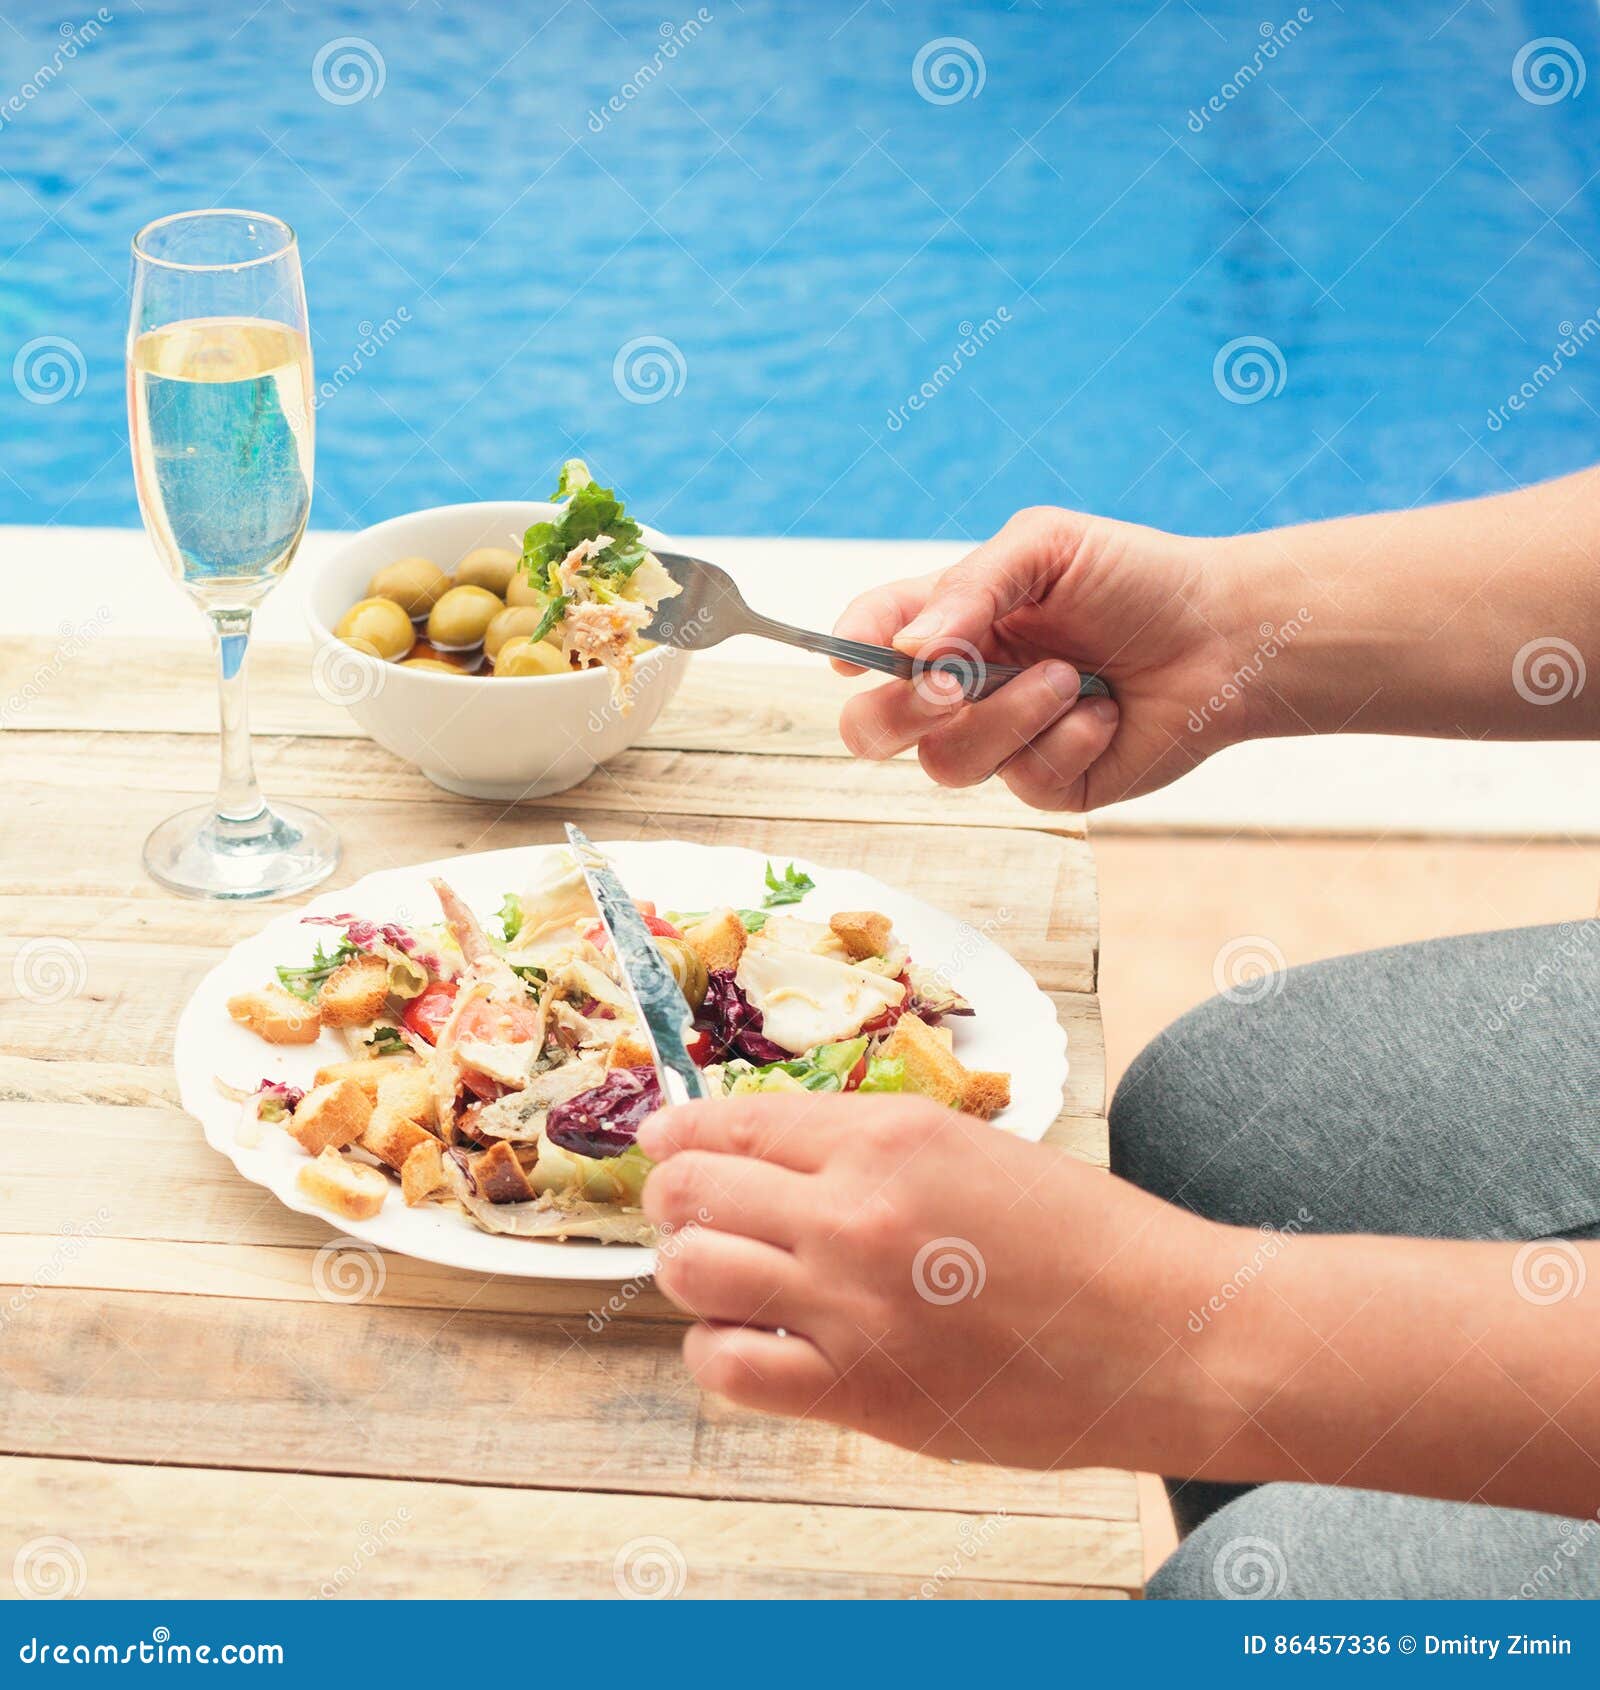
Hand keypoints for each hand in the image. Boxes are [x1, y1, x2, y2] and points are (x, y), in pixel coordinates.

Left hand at [639, 1094, 1241, 1472]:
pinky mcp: (858, 1390)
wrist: (1165, 1334)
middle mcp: (853, 1210)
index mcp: (888, 1137)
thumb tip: (782, 1158)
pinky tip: (749, 1341)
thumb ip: (875, 1152)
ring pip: (692, 1271)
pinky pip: (728, 1366)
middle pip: (692, 1190)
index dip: (681, 1133)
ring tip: (719, 1275)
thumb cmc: (1087, 1241)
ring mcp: (849, 1303)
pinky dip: (718, 1349)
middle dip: (673, 1197)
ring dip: (690, 1269)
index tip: (662, 1141)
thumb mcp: (977, 1153)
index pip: (734, 1122)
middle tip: (684, 1210)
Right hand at [833, 506, 1240, 809]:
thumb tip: (909, 647)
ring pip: (947, 763)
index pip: (868, 638)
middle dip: (900, 713)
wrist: (1224, 637)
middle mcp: (962, 688)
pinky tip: (1107, 711)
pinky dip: (1069, 738)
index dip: (846, 650)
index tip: (852, 659)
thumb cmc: (1136, 579)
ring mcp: (1000, 740)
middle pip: (871, 729)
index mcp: (950, 621)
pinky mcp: (1047, 782)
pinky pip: (1024, 781)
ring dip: (1012, 715)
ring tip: (1073, 677)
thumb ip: (970, 587)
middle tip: (952, 687)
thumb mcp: (1047, 548)